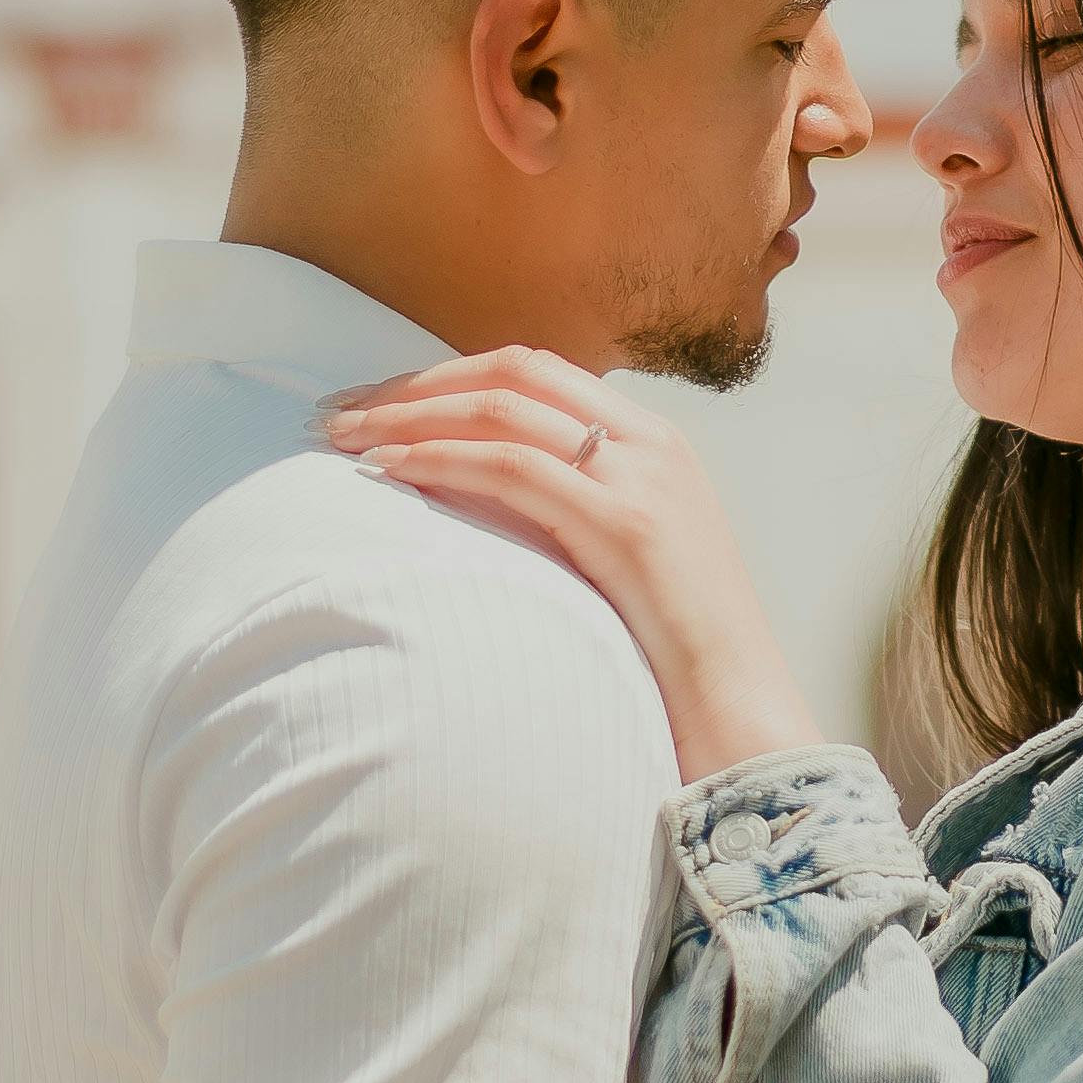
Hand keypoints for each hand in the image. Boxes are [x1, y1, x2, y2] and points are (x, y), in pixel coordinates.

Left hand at [319, 353, 818, 785]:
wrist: (743, 713)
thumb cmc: (673, 657)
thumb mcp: (628, 562)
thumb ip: (575, 517)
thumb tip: (484, 508)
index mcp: (655, 442)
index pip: (537, 371)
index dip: (448, 377)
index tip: (378, 405)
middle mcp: (652, 442)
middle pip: (514, 369)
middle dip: (417, 382)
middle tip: (339, 412)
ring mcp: (643, 478)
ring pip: (504, 406)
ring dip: (409, 415)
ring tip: (342, 439)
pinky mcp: (628, 526)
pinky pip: (513, 467)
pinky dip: (440, 460)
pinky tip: (387, 473)